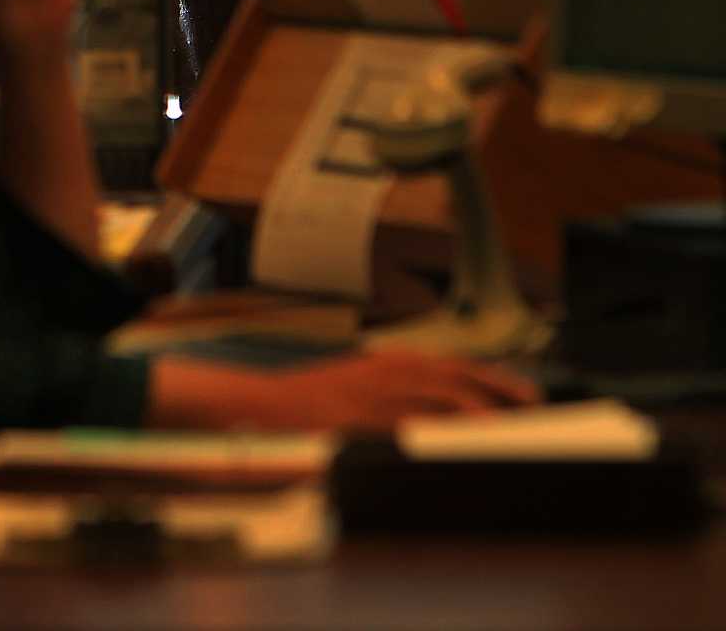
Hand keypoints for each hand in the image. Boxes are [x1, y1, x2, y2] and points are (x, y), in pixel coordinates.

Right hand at [256, 351, 540, 430]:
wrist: (272, 401)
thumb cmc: (319, 397)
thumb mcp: (364, 381)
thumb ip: (403, 388)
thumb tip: (447, 407)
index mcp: (393, 360)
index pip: (456, 363)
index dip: (494, 376)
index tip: (523, 391)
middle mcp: (390, 369)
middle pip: (458, 375)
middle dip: (498, 389)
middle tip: (530, 407)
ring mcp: (377, 392)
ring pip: (441, 396)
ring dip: (478, 410)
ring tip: (506, 427)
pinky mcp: (364, 416)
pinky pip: (412, 422)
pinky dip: (440, 431)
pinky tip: (460, 441)